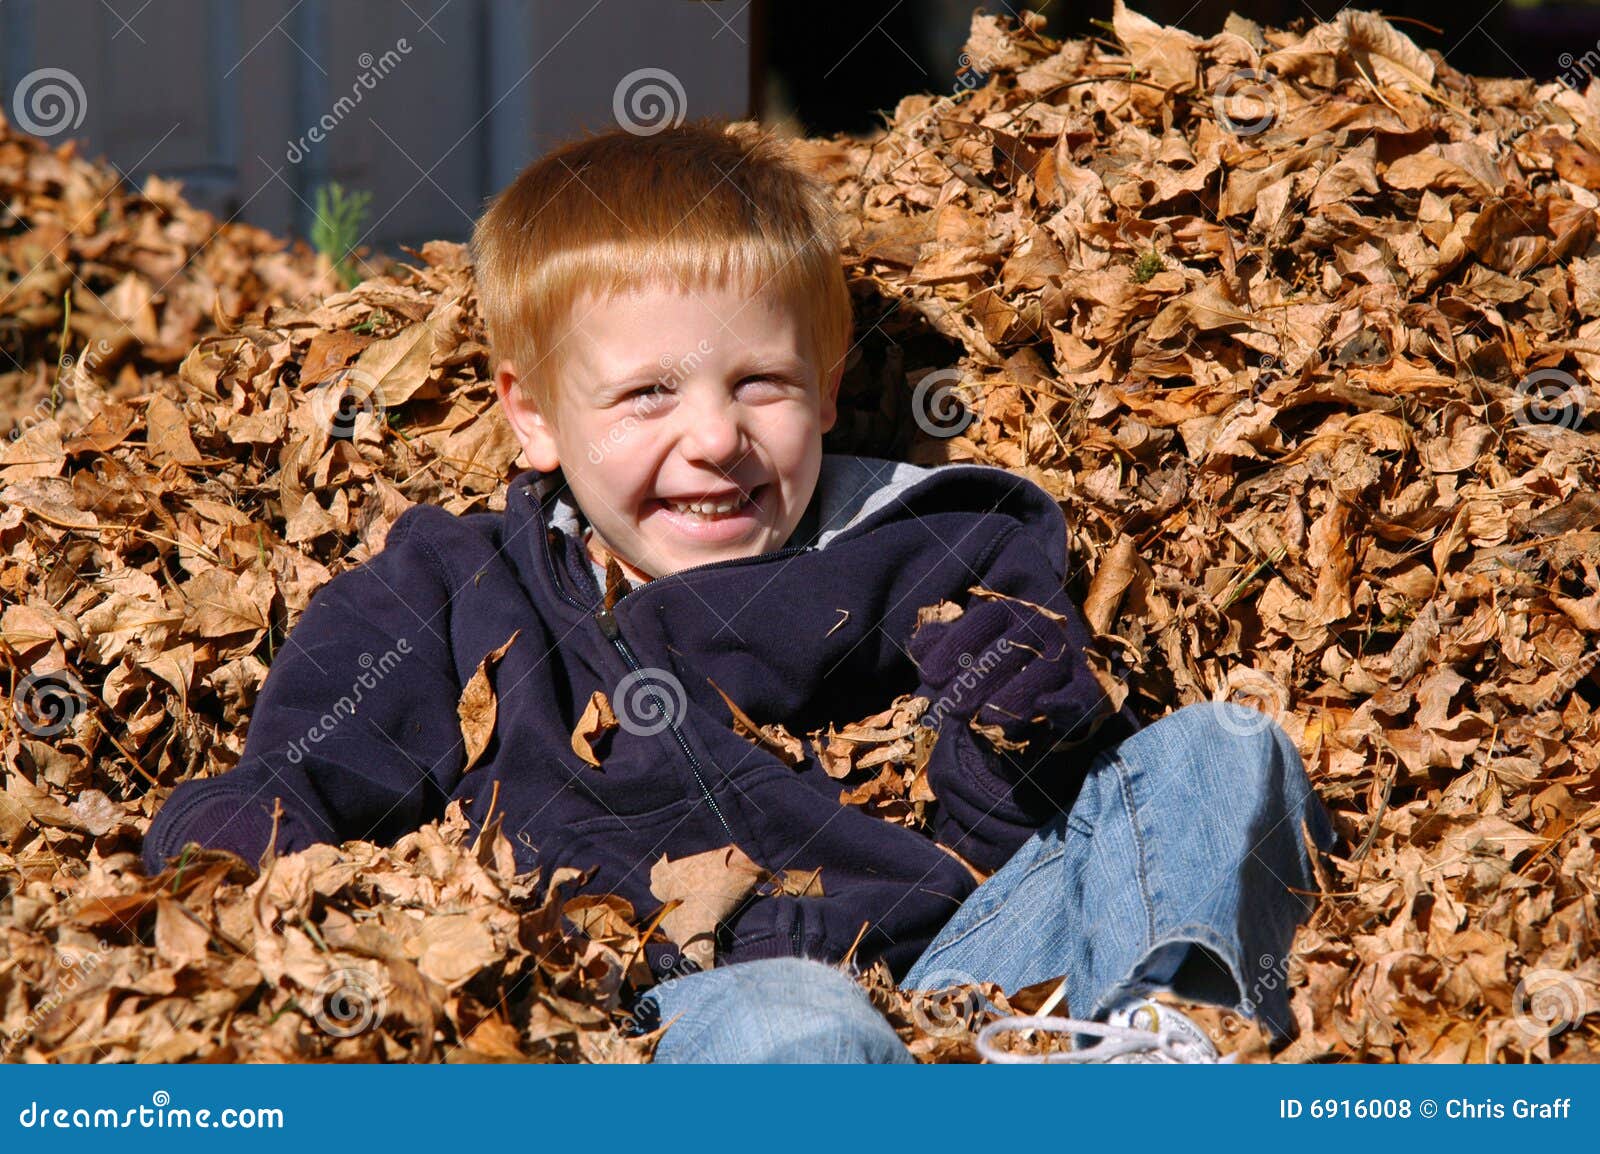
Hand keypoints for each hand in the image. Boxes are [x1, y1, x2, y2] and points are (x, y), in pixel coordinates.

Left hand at [908, 594, 1106, 743]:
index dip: (955, 646)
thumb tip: (918, 647)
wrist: (1039, 689)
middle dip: (978, 680)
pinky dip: (1064, 701)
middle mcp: (1040, 628)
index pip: (984, 621)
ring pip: (1044, 671)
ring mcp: (1065, 655)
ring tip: (985, 720)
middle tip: (952, 707)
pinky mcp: (1084, 687)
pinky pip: (1079, 692)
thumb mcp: (963, 650)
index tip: (928, 676)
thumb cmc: (990, 665)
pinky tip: (1042, 709)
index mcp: (1008, 613)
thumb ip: (939, 644)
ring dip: (1014, 696)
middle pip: (1011, 648)